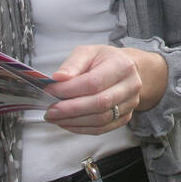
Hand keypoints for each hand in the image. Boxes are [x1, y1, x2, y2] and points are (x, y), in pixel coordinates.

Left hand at [44, 45, 163, 134]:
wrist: (127, 70)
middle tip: (50, 111)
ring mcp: (130, 103)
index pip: (93, 82)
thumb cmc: (105, 60)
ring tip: (55, 118)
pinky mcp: (125, 117)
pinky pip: (102, 128)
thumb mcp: (88, 53)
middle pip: (99, 103)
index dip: (69, 90)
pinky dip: (82, 128)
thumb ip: (72, 64)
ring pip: (100, 119)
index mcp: (122, 66)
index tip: (50, 91)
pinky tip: (67, 123)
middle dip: (70, 109)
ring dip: (74, 121)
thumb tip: (58, 78)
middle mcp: (130, 86)